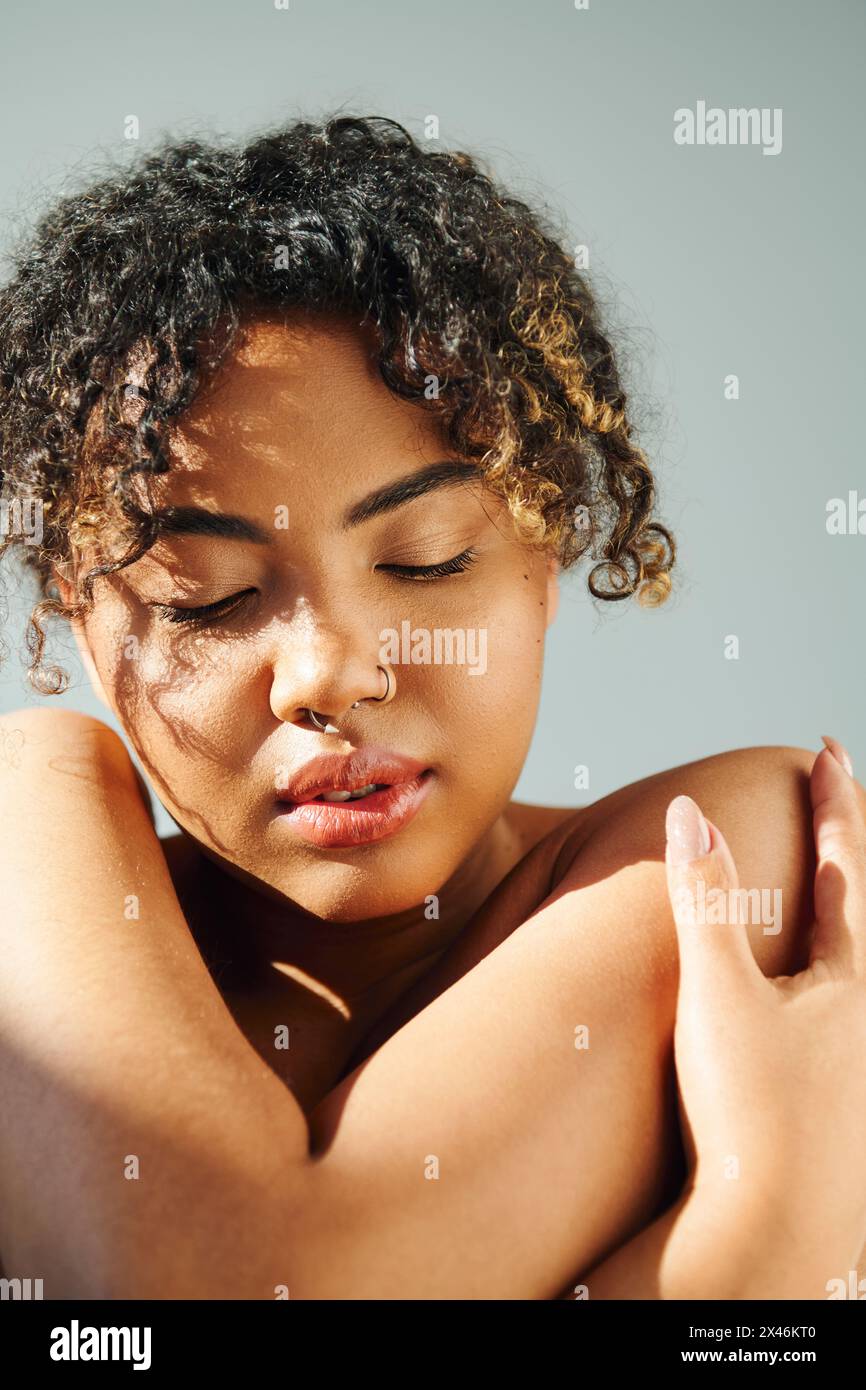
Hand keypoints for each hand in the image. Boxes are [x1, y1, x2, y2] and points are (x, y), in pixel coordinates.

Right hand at [665, 735, 865, 1285]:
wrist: (774, 1227)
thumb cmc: (750, 1111)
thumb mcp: (719, 993)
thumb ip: (705, 900)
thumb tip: (688, 814)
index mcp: (853, 974)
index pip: (849, 861)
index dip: (836, 800)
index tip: (825, 749)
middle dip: (857, 838)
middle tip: (846, 789)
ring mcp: (862, 1052)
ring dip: (853, 901)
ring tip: (837, 876)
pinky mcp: (846, 1090)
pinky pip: (853, 1001)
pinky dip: (840, 962)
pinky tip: (820, 984)